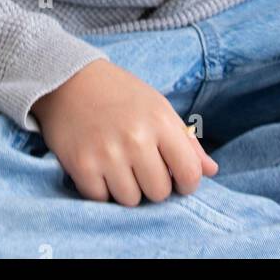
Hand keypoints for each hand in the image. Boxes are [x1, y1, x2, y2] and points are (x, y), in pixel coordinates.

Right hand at [30, 59, 218, 204]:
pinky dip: (101, 190)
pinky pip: (101, 200)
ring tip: (118, 166)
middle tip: (140, 167)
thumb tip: (212, 171)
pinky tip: (99, 168)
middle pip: (159, 193)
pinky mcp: (81, 165)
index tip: (175, 177)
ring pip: (130, 200)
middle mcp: (136, 138)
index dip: (186, 183)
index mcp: (161, 121)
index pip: (190, 174)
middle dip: (153, 185)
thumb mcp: (158, 107)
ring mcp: (107, 153)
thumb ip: (186, 141)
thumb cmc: (120, 94)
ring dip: (126, 189)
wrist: (68, 78)